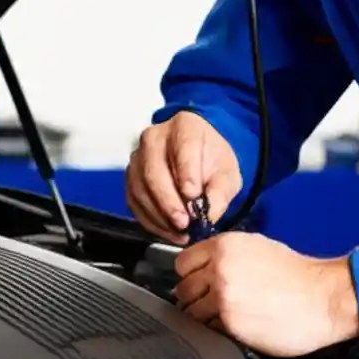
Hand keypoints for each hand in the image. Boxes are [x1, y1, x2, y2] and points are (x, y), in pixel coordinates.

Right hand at [127, 111, 240, 242]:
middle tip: (184, 222)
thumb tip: (207, 214)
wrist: (199, 157)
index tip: (193, 195)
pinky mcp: (131, 177)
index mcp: (184, 126)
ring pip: (140, 188)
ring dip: (159, 215)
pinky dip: (150, 220)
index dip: (186, 172)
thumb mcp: (227, 173)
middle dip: (168, 200)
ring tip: (179, 232)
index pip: (183, 146)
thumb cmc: (212, 160)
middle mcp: (154, 137)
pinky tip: (168, 231)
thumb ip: (220, 192)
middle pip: (154, 169)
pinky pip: (134, 201)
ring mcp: (138, 156)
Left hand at [173, 233, 358, 357]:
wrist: (323, 297)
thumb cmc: (298, 274)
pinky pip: (210, 328)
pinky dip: (218, 328)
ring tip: (223, 313)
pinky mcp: (231, 323)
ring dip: (203, 314)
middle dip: (194, 296)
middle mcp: (219, 269)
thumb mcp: (258, 246)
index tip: (197, 280)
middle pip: (183, 288)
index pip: (182, 262)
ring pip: (192, 311)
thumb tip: (205, 263)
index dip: (190, 273)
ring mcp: (223, 297)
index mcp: (224, 247)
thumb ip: (226, 253)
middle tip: (209, 300)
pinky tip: (237, 323)